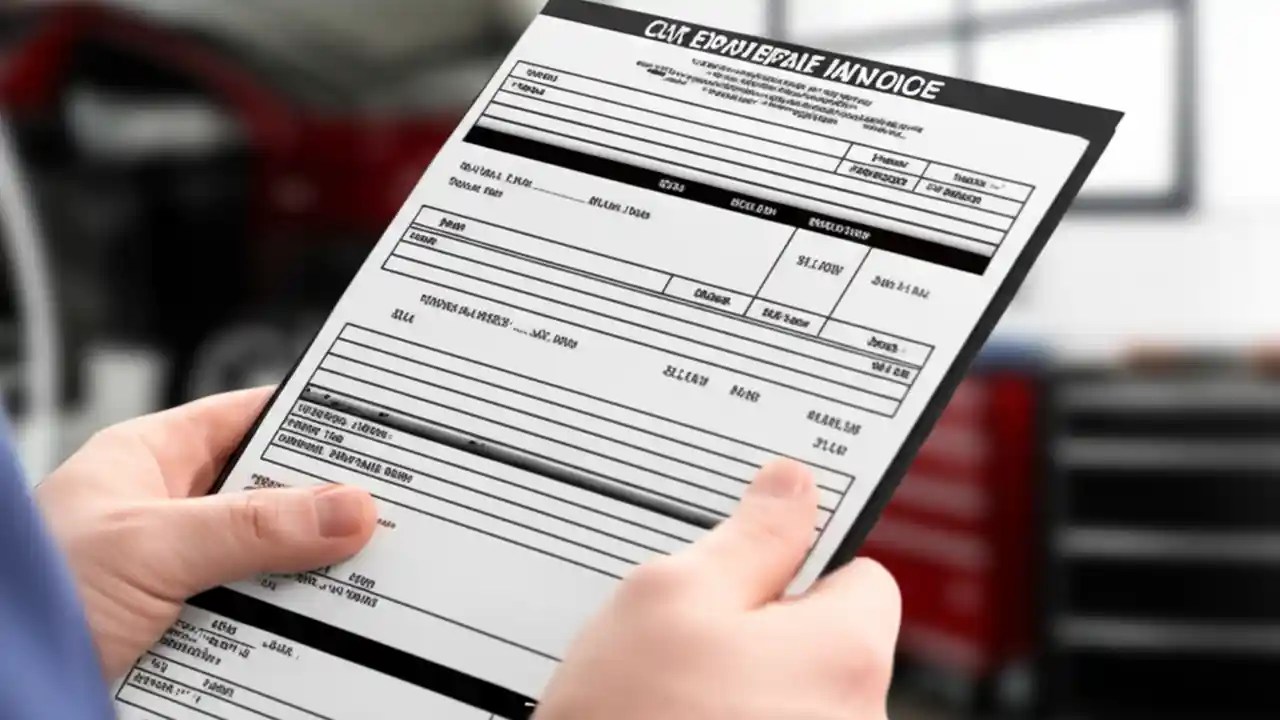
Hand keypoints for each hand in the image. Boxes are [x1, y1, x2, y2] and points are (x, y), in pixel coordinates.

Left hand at [35, 388, 377, 678]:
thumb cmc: (26, 595)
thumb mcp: (151, 545)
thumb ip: (253, 525)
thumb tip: (347, 508)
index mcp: (149, 460)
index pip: (249, 417)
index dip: (310, 418)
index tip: (372, 430)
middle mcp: (169, 512)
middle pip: (272, 497)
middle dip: (320, 512)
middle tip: (376, 519)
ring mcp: (179, 573)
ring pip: (271, 562)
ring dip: (303, 576)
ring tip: (346, 578)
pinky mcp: (189, 628)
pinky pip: (258, 617)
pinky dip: (286, 626)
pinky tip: (311, 629)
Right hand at [535, 460, 900, 719]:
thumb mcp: (668, 597)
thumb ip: (747, 535)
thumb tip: (793, 487)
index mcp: (846, 655)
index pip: (862, 575)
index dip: (796, 567)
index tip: (752, 572)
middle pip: (830, 646)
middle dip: (768, 637)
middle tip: (691, 646)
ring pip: (799, 699)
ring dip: (750, 694)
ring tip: (675, 703)